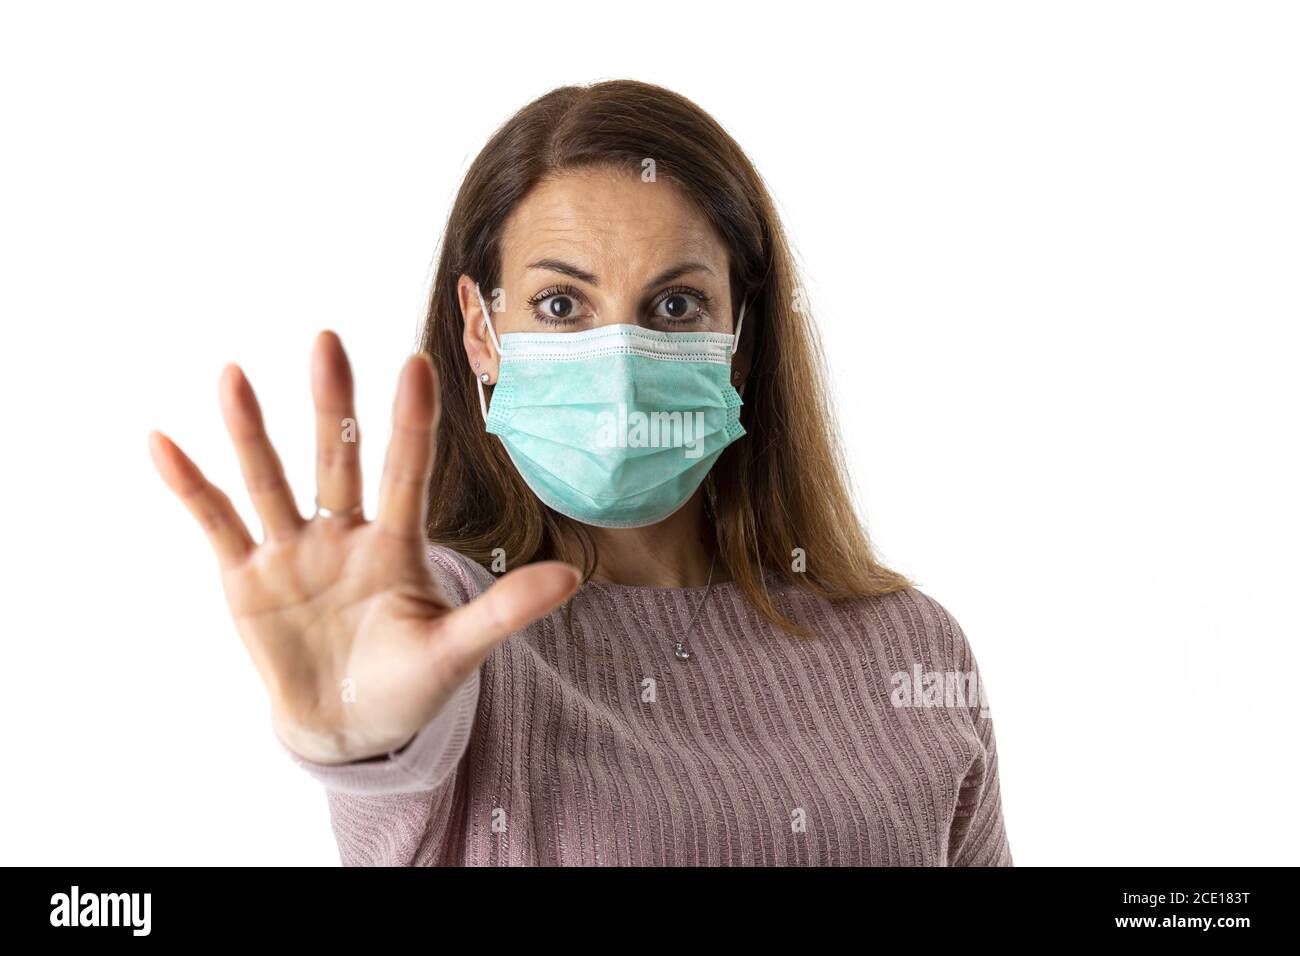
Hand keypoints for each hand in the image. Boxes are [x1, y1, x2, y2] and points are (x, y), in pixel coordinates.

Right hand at [149, 332, 579, 763]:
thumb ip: (505, 611)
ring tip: (234, 374)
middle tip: (327, 339)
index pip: (406, 471)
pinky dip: (189, 485)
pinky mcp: (246, 576)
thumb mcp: (456, 651)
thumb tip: (573, 577)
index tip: (417, 363)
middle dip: (332, 403)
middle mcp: (344, 533)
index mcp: (398, 544)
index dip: (410, 423)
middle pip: (338, 457)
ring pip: (271, 479)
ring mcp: (293, 550)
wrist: (349, 726)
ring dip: (251, 430)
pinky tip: (162, 442)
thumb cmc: (409, 684)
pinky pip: (215, 522)